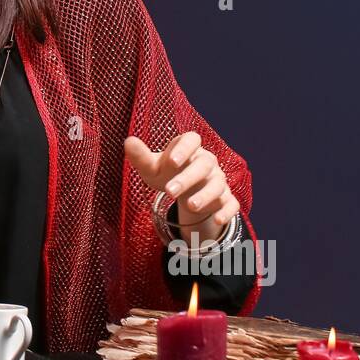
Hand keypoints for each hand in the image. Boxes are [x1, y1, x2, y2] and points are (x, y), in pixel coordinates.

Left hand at [124, 131, 238, 245]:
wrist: (187, 190)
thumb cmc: (168, 173)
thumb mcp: (152, 167)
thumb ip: (141, 156)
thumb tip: (128, 141)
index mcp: (190, 148)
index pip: (192, 139)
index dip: (184, 149)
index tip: (172, 161)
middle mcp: (207, 162)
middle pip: (204, 165)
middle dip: (188, 178)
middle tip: (170, 191)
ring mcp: (218, 180)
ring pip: (217, 185)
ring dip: (205, 195)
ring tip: (190, 206)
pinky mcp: (226, 199)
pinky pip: (231, 203)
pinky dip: (226, 212)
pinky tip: (216, 220)